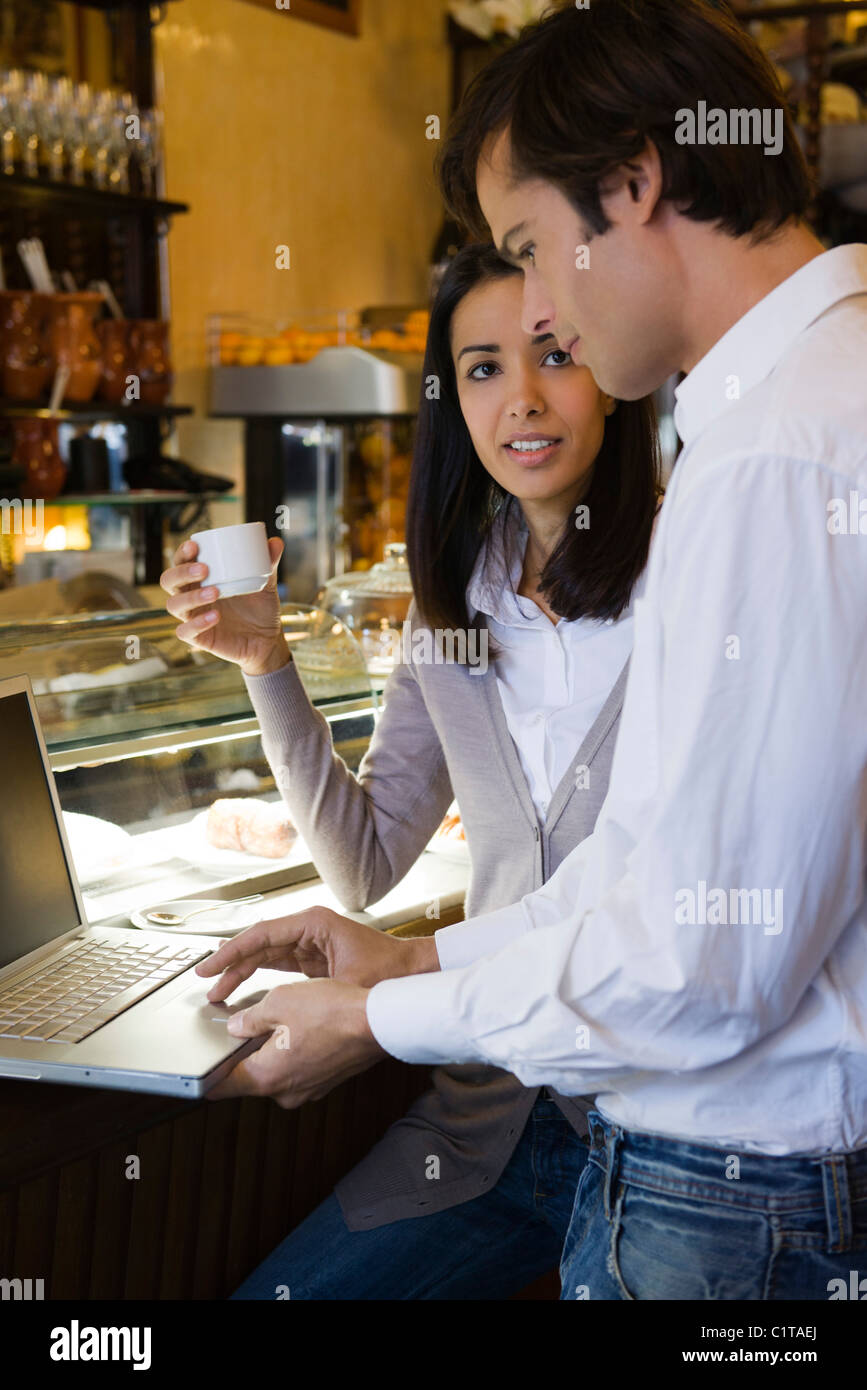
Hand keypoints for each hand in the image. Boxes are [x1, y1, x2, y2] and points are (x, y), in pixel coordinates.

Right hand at [160, 536, 288, 676]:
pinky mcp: (198, 638)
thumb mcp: (266, 583)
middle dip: (181, 572)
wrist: (268, 640)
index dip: (182, 553)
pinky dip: (197, 624)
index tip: (194, 546)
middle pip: (169, 580)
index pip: (181, 562)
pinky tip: (215, 616)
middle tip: (204, 569)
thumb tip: (276, 541)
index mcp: (202, 579)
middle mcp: (192, 596)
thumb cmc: (260, 608)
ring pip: (173, 605)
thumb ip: (269, 563)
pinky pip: (185, 631)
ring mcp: (193, 617)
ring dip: (191, 597)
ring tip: (215, 592)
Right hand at [196, 905, 438, 998]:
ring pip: (266, 956)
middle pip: (259, 945)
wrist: (415, 976)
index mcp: (313, 924)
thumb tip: (264, 1013)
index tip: (209, 966)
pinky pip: (279, 966)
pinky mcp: (315, 959)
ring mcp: (311, 943)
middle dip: (231, 965)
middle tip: (206, 983)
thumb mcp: (344, 984)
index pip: (261, 935)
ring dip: (243, 973)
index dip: (231, 952)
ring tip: (219, 992)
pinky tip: (243, 991)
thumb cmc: (389, 973)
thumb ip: (303, 996)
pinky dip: (260, 978)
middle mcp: (309, 930)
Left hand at [209, 977, 384, 1105]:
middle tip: (239, 1025)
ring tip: (276, 1019)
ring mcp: (309, 1089)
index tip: (194, 1068)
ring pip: (277, 1070)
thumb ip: (250, 1018)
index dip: (204, 1075)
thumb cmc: (332, 1012)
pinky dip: (293, 1050)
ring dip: (271, 1049)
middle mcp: (286, 1092)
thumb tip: (236, 1025)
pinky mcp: (326, 1080)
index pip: (220, 1087)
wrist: (379, 1022)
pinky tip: (300, 1025)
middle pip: (249, 1076)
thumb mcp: (279, 1001)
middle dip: (243, 1052)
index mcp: (266, 1077)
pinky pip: (299, 1067)